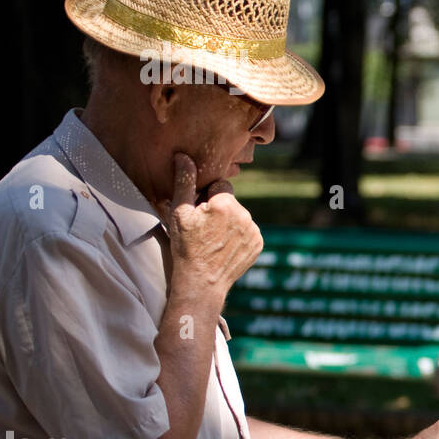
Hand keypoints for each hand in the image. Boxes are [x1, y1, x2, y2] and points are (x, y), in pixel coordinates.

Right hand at [157, 153, 262, 298]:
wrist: (202, 282)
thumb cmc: (186, 247)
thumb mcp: (179, 214)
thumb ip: (184, 182)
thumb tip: (184, 156)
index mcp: (226, 204)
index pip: (220, 185)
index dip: (206, 197)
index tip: (199, 212)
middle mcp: (245, 215)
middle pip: (231, 201)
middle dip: (219, 209)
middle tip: (204, 228)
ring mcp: (254, 231)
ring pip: (240, 216)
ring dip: (229, 222)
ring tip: (213, 239)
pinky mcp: (259, 244)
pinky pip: (248, 231)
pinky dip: (238, 235)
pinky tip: (224, 246)